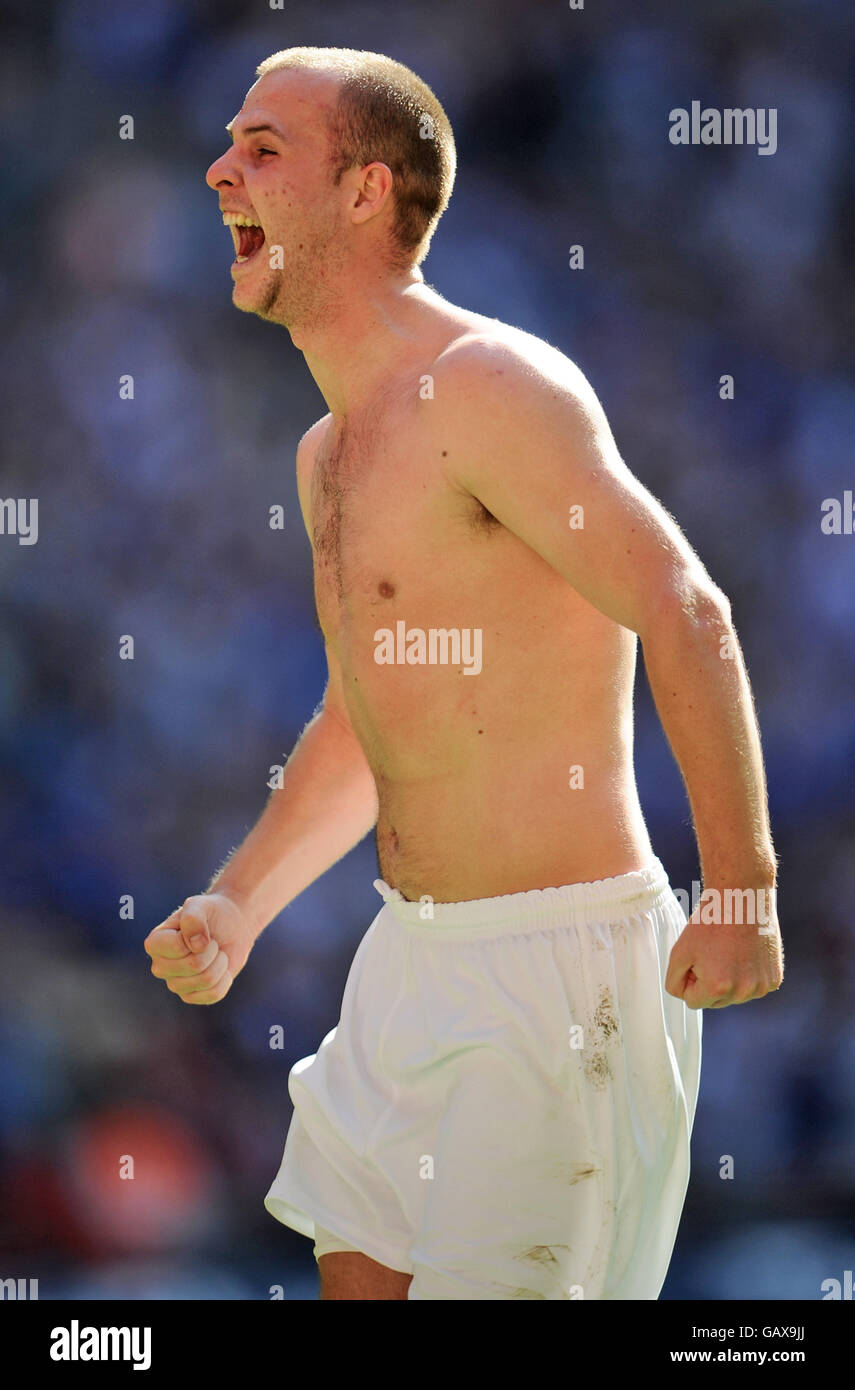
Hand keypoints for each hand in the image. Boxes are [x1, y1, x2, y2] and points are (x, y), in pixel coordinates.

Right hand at [144, 891, 255, 1004]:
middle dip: (212, 950)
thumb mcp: (200, 905)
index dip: (199, 936)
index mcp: (154, 943)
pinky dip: (225, 978)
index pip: (178, 947)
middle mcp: (160, 966)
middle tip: (212, 941)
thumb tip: (197, 945)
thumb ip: (193, 918)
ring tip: (216, 953)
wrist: (230, 926)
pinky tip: (220, 967)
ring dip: (220, 962)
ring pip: (206, 980)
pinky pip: (214, 994)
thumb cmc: (210, 913)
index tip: (201, 928)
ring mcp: (175, 984)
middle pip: (194, 965)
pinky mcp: (191, 996)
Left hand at [665, 890, 782, 1008]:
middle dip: (709, 981)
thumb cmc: (709, 922)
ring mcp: (761, 987)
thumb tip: (686, 997)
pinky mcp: (774, 979)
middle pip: (715, 1001)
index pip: (692, 1001)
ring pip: (734, 995)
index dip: (690, 978)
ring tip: (730, 951)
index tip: (697, 958)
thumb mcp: (679, 952)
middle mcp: (742, 993)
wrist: (742, 898)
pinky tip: (746, 953)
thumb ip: (674, 982)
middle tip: (714, 953)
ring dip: (729, 979)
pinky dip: (747, 974)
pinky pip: (752, 987)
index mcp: (717, 988)